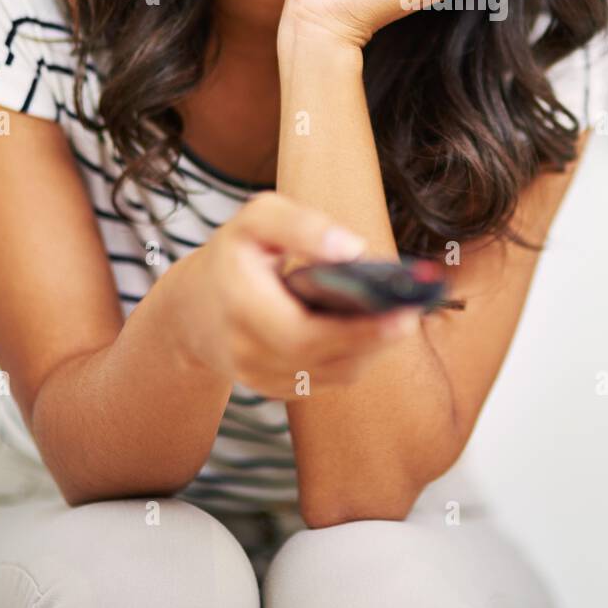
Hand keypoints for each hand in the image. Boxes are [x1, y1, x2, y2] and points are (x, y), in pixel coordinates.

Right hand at [167, 192, 420, 396]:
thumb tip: (353, 249)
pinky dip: (355, 355)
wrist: (194, 308)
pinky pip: (327, 378)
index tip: (403, 314)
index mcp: (239, 303)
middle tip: (413, 312)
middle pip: (324, 359)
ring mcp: (261, 377)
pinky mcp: (277, 388)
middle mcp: (247, 350)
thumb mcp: (258, 219)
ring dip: (370, 347)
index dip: (358, 330)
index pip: (303, 333)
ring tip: (400, 314)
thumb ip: (301, 224)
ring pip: (333, 373)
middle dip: (375, 338)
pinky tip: (372, 329)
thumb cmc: (236, 254)